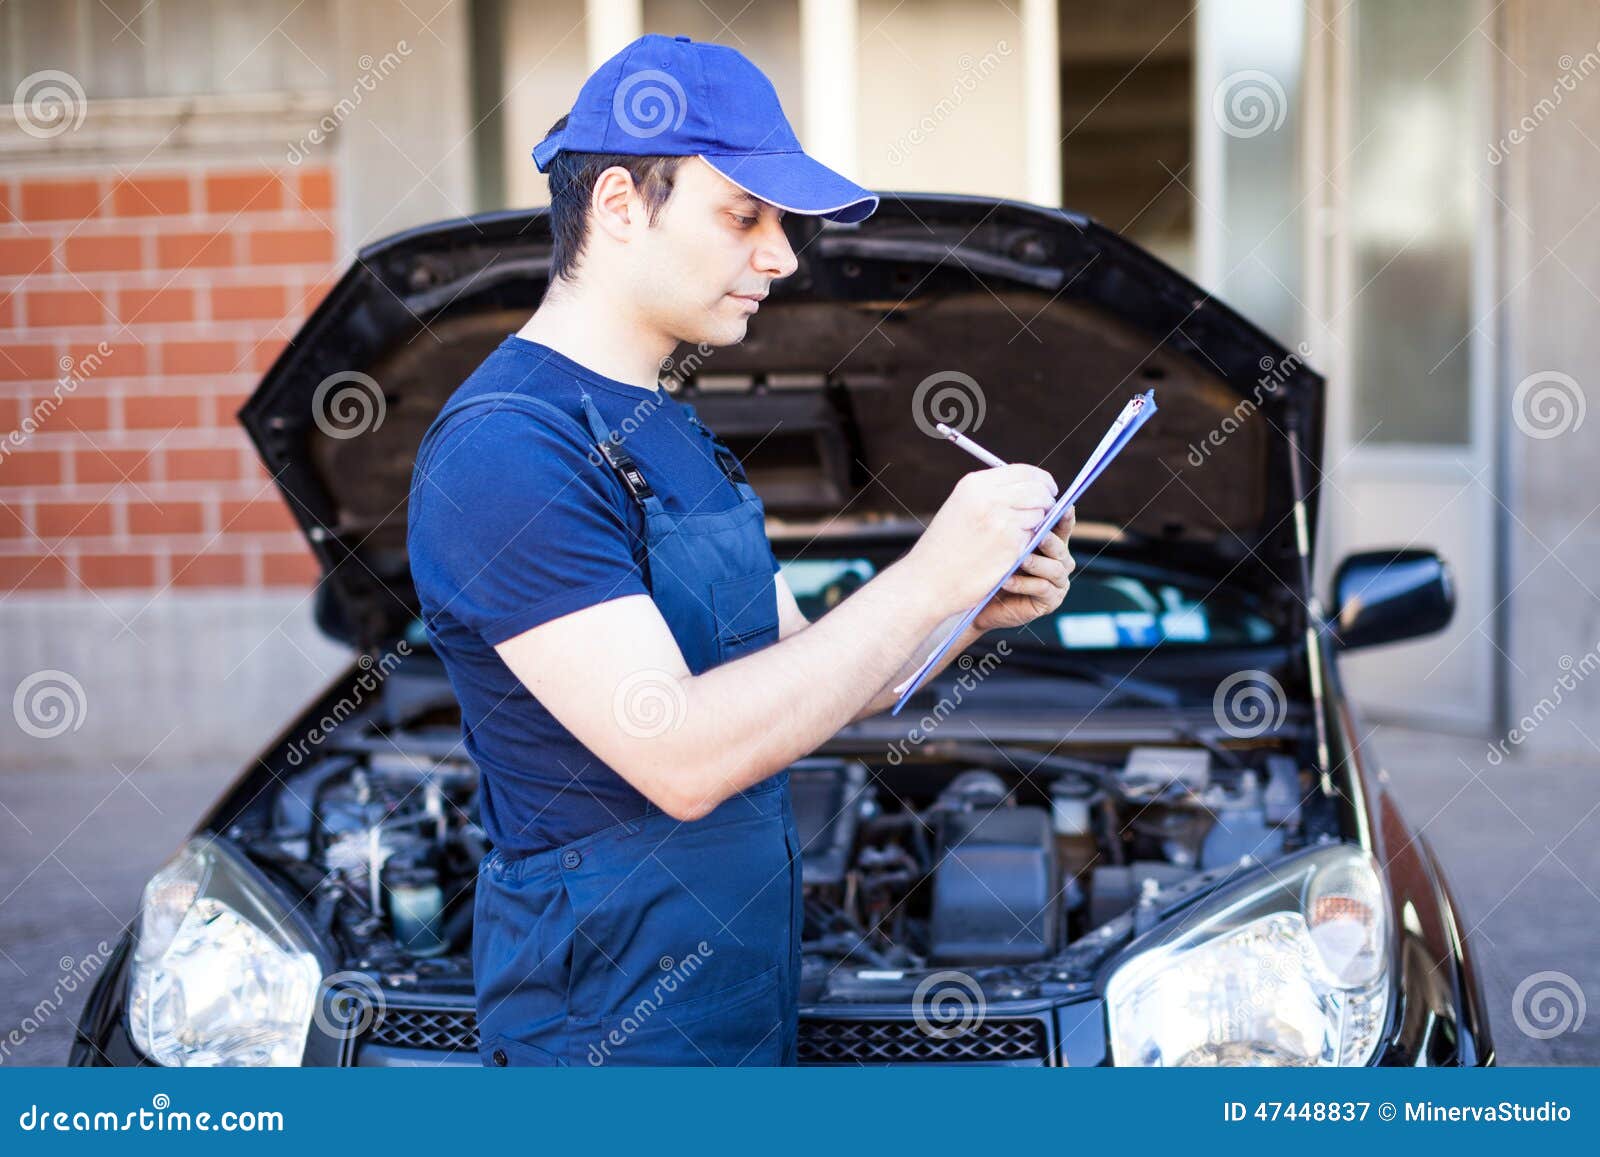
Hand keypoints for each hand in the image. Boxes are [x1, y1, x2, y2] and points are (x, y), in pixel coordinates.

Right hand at [905, 464, 1059, 615]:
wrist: (927, 582)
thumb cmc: (942, 548)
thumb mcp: (959, 508)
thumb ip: (990, 495)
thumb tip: (1026, 490)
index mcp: (975, 485)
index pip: (1024, 471)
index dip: (1042, 480)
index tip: (1048, 490)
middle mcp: (990, 498)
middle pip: (1038, 490)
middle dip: (1047, 501)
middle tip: (1047, 512)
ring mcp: (1003, 522)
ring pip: (1040, 514)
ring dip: (1038, 524)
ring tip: (1019, 537)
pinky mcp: (1012, 546)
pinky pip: (1035, 538)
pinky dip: (1030, 543)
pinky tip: (1013, 552)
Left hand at [973, 505, 1075, 631]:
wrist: (980, 601)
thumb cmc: (992, 568)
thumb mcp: (1004, 546)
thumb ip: (1017, 531)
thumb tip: (1018, 510)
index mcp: (1052, 545)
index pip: (1063, 528)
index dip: (1065, 518)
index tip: (1065, 508)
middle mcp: (1061, 563)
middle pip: (1061, 549)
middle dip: (1050, 541)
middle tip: (1039, 536)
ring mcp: (1058, 584)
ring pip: (1055, 569)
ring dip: (1036, 563)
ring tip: (1020, 559)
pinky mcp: (1051, 602)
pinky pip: (1041, 589)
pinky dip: (1023, 584)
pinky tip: (1007, 580)